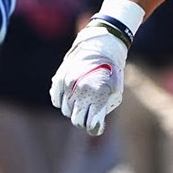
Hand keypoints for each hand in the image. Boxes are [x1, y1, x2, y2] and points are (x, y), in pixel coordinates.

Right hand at [50, 21, 128, 136]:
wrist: (101, 45)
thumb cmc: (112, 71)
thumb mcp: (115, 91)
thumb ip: (104, 109)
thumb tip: (94, 123)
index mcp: (97, 96)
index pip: (91, 125)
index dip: (94, 127)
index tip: (96, 125)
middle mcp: (81, 92)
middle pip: (76, 120)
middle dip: (83, 120)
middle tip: (89, 113)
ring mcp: (68, 85)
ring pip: (66, 110)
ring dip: (73, 109)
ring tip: (82, 98)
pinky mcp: (59, 79)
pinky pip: (56, 100)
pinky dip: (63, 101)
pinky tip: (71, 95)